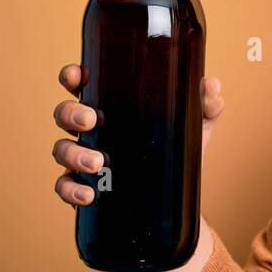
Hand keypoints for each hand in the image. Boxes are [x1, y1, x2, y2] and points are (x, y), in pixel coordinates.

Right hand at [51, 65, 223, 207]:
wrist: (179, 196)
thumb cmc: (179, 148)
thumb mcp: (195, 125)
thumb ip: (205, 105)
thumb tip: (210, 85)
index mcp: (113, 106)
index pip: (83, 85)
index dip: (72, 77)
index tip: (75, 76)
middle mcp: (93, 130)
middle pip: (64, 114)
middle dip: (70, 114)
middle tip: (90, 121)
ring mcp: (85, 157)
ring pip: (61, 150)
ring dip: (73, 154)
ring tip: (97, 163)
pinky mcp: (85, 186)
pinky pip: (64, 187)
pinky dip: (70, 190)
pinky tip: (88, 195)